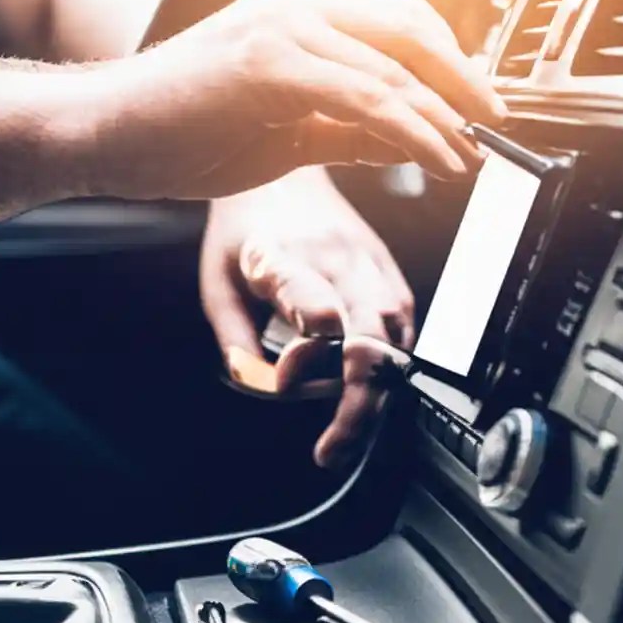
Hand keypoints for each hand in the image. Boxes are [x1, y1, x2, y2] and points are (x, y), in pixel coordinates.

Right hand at [86, 0, 504, 199]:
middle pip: (411, 30)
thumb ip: (349, 130)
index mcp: (298, 16)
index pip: (397, 24)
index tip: (479, 105)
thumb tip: (408, 141)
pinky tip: (440, 157)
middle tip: (497, 122)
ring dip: (446, 115)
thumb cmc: (182, 132)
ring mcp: (282, 30)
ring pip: (394, 66)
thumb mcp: (288, 133)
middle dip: (464, 80)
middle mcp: (295, 9)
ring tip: (474, 153)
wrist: (104, 136)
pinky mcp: (270, 65)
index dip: (449, 63)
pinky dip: (414, 130)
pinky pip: (366, 97)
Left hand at [200, 167, 413, 468]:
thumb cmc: (246, 228)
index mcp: (282, 255)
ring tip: (348, 433)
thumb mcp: (218, 281)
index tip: (285, 382)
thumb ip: (235, 337)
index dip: (306, 351)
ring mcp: (371, 265)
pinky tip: (366, 391)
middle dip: (359, 400)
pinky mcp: (391, 273)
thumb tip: (263, 387)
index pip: (310, 301)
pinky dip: (390, 368)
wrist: (285, 175)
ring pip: (396, 340)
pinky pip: (404, 331)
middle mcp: (336, 259)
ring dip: (377, 393)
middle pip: (369, 337)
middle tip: (334, 447)